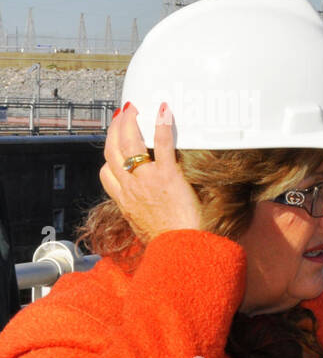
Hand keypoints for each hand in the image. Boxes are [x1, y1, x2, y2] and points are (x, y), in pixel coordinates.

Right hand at [100, 102, 201, 240]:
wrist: (180, 248)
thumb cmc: (168, 242)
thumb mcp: (143, 228)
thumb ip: (141, 213)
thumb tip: (147, 209)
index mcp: (124, 201)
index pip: (106, 172)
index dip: (108, 155)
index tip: (112, 144)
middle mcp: (130, 187)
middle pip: (113, 151)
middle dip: (114, 130)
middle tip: (121, 116)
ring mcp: (147, 179)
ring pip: (129, 144)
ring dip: (129, 122)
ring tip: (134, 109)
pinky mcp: (167, 176)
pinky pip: (161, 145)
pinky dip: (161, 126)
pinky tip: (164, 113)